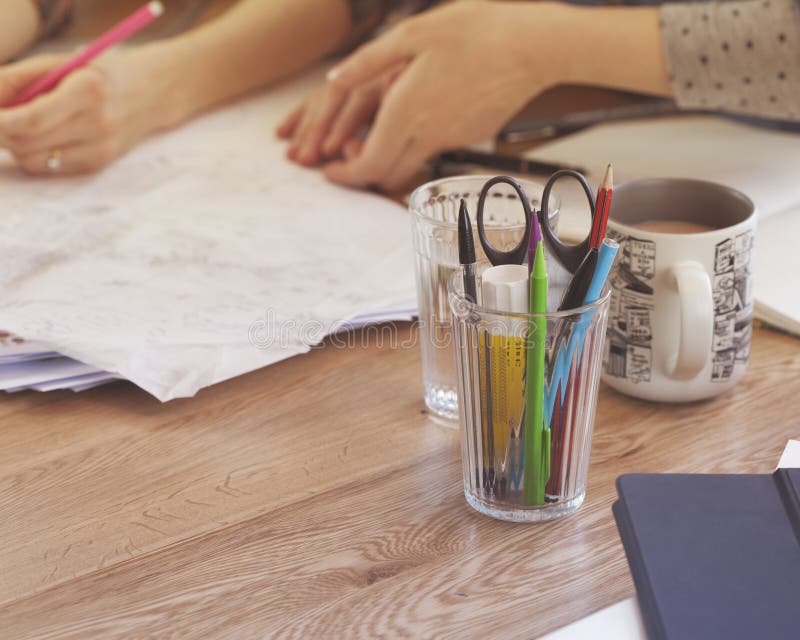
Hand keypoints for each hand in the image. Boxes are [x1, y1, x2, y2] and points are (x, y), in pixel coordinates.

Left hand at [0, 48, 179, 174]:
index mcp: (88, 90)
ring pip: (33, 159)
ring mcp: (100, 148)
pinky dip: (35, 152)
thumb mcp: (59, 64)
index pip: (32, 119)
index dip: (0, 122)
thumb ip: (17, 80)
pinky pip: (49, 166)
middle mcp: (98, 124)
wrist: (149, 95)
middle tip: (1, 117)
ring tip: (24, 125)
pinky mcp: (98, 164)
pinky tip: (44, 136)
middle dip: (2, 131)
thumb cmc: (95, 74)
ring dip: (16, 144)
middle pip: (28, 142)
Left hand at [284, 1, 563, 190]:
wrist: (532, 47)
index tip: (332, 172)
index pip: (369, 166)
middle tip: (350, 154)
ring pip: (410, 164)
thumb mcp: (412, 34)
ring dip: (389, 159)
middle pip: (386, 174)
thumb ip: (367, 62)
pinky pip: (434, 148)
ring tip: (380, 132)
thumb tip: (333, 80)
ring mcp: (451, 139)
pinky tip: (420, 113)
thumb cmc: (474, 32)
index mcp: (406, 112)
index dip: (346, 176)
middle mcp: (427, 134)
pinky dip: (416, 144)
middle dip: (363, 172)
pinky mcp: (469, 136)